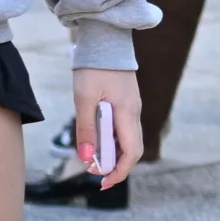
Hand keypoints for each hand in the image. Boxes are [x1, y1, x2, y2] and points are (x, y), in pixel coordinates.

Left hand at [70, 65, 142, 189]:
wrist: (105, 38)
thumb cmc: (94, 66)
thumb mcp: (84, 98)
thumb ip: (86, 129)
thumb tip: (87, 158)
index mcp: (128, 112)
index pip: (132, 152)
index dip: (119, 171)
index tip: (103, 182)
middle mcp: (135, 112)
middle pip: (132, 149)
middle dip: (115, 165)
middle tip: (93, 173)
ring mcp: (132, 106)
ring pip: (128, 139)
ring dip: (113, 153)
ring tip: (91, 159)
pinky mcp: (127, 101)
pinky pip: (124, 128)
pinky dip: (112, 140)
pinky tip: (98, 140)